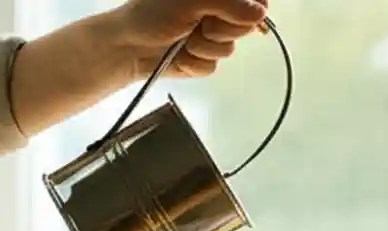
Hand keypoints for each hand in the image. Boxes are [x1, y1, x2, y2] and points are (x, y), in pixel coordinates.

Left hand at [117, 0, 269, 77]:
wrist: (127, 46)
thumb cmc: (150, 14)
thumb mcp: (190, 1)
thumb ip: (228, 3)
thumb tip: (260, 13)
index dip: (253, 7)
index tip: (243, 14)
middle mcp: (218, 12)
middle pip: (247, 25)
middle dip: (222, 28)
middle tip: (200, 23)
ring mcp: (211, 36)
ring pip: (228, 48)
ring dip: (203, 47)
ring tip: (183, 38)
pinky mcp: (204, 59)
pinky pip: (213, 66)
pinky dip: (194, 63)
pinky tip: (180, 55)